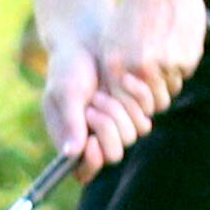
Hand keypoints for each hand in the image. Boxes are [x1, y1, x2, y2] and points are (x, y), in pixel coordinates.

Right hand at [42, 35, 154, 184]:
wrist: (89, 39)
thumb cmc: (68, 66)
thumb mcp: (65, 92)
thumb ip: (70, 122)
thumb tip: (71, 154)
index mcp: (71, 140)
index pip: (84, 171)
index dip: (92, 162)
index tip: (93, 143)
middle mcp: (94, 139)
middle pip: (113, 154)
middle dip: (105, 127)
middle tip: (93, 104)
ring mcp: (117, 127)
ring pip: (130, 137)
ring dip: (117, 111)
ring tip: (103, 90)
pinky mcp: (135, 113)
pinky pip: (144, 121)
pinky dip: (135, 101)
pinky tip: (122, 83)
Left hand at [97, 0, 209, 116]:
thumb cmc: (133, 11)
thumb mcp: (111, 38)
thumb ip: (114, 71)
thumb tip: (119, 103)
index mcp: (117, 65)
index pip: (128, 107)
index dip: (136, 103)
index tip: (139, 91)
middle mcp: (140, 69)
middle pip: (156, 102)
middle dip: (156, 94)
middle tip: (155, 77)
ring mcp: (165, 65)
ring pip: (172, 88)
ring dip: (169, 77)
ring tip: (162, 51)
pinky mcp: (187, 58)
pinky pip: (185, 72)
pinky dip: (181, 62)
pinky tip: (174, 40)